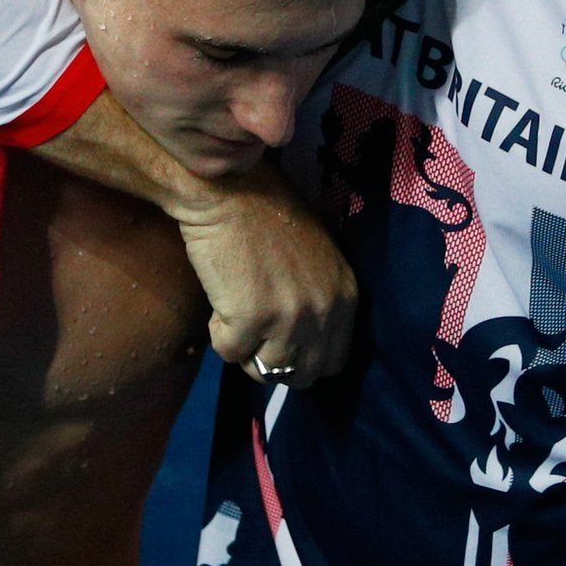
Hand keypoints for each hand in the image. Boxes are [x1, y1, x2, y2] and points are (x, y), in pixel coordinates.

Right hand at [174, 161, 355, 387]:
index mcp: (346, 296)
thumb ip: (319, 298)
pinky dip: (219, 333)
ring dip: (246, 350)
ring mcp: (288, 318)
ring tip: (235, 315)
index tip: (282, 345)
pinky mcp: (250, 319)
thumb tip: (304, 342)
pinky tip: (220, 302)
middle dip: (275, 363)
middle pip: (303, 376)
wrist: (231, 190)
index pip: (334, 361)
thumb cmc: (268, 213)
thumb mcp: (317, 257)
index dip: (304, 359)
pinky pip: (230, 352)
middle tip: (254, 337)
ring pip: (266, 371)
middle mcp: (325, 312)